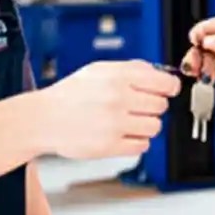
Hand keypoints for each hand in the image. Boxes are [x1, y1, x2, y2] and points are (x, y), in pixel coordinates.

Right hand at [39, 60, 179, 159]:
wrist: (44, 118)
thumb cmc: (71, 94)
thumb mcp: (98, 70)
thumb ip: (130, 68)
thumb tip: (159, 72)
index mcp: (117, 76)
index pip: (163, 82)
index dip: (170, 87)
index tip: (168, 90)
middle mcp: (118, 98)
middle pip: (161, 105)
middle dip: (153, 106)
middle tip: (139, 107)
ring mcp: (114, 124)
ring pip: (155, 127)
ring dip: (146, 125)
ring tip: (129, 122)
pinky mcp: (110, 146)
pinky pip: (142, 146)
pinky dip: (136, 142)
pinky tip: (123, 134)